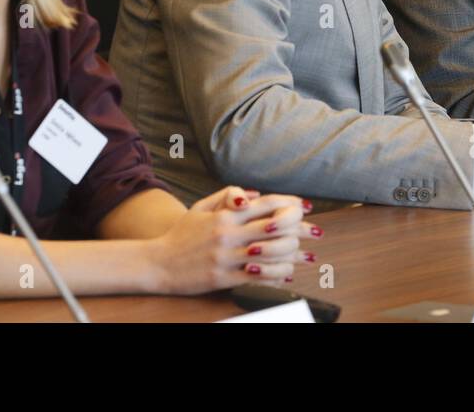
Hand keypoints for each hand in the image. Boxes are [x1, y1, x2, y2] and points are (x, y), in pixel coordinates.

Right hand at [146, 190, 319, 294]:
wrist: (157, 263)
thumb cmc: (181, 235)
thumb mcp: (201, 207)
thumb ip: (227, 195)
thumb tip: (255, 194)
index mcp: (225, 215)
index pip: (267, 204)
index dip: (291, 203)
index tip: (307, 206)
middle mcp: (228, 234)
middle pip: (275, 227)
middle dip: (301, 229)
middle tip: (317, 232)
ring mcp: (226, 256)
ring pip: (270, 253)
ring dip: (293, 254)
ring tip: (307, 256)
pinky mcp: (222, 277)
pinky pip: (256, 277)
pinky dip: (275, 275)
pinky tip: (287, 274)